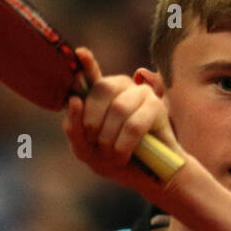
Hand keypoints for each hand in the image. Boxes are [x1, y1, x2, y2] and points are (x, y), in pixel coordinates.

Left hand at [61, 46, 190, 196]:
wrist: (147, 176)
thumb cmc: (115, 160)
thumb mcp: (85, 150)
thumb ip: (74, 130)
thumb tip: (74, 101)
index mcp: (100, 94)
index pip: (91, 74)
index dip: (87, 64)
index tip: (80, 53)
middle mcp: (120, 88)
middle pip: (101, 89)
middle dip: (92, 121)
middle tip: (96, 142)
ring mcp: (140, 93)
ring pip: (118, 108)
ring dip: (109, 139)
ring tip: (113, 155)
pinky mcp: (157, 106)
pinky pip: (134, 124)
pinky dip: (124, 145)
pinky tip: (124, 154)